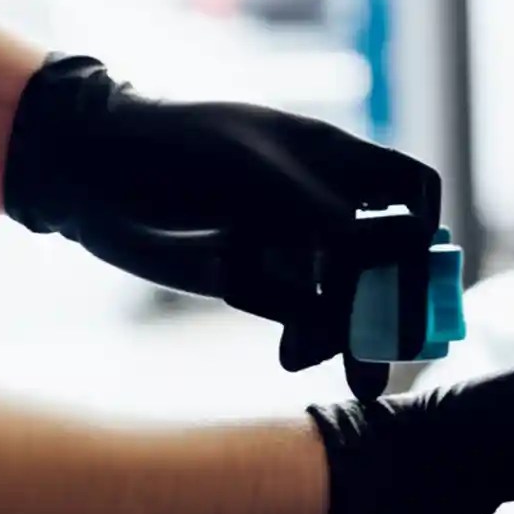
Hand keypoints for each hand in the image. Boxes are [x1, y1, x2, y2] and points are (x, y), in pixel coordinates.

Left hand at [3, 54, 439, 369]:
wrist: (89, 172)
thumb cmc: (175, 146)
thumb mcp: (255, 172)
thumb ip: (327, 212)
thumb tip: (403, 246)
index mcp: (334, 159)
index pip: (410, 189)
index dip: (423, 227)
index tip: (412, 271)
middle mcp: (322, 204)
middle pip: (383, 256)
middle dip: (388, 307)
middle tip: (385, 356)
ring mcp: (290, 245)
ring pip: (344, 296)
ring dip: (345, 332)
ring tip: (334, 367)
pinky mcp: (255, 281)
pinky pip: (299, 313)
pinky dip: (304, 334)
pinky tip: (291, 353)